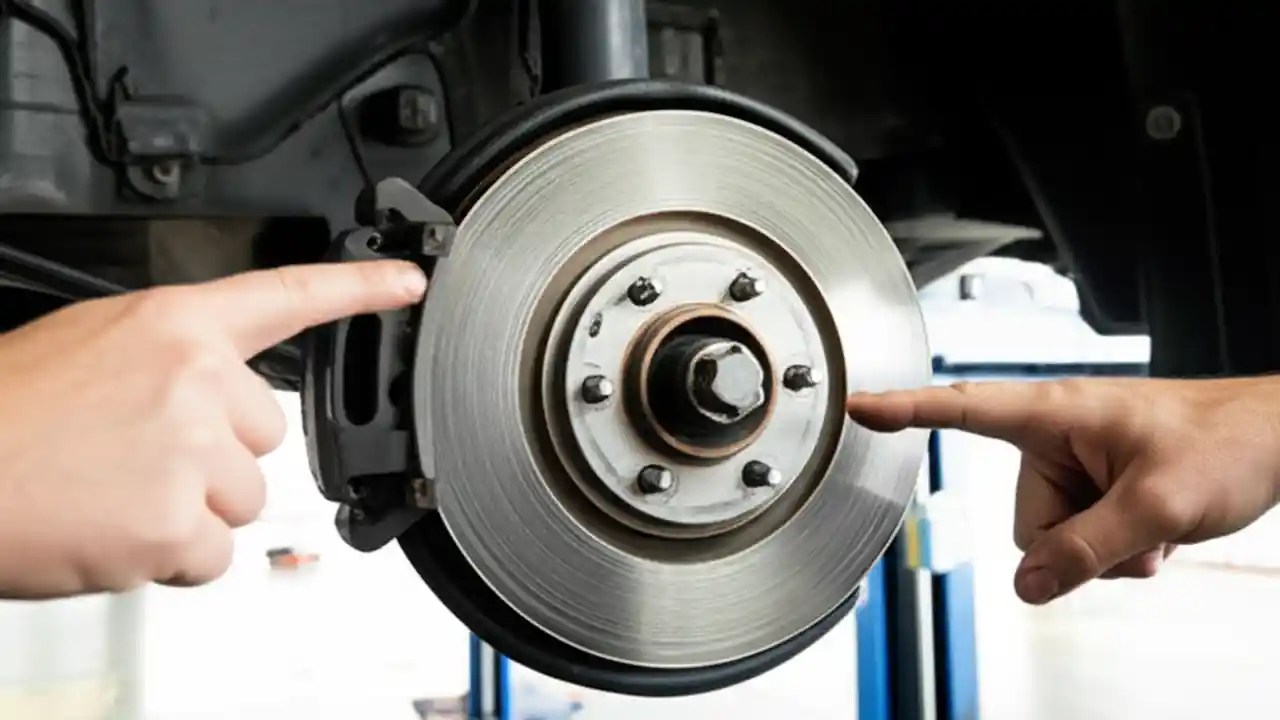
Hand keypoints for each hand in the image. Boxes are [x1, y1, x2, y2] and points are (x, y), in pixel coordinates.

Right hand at [0, 261, 425, 597]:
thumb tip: (214, 401)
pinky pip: (211, 555)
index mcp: (174, 327)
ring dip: (189, 510)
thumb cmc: (4, 415)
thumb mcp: (92, 348)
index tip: (407, 282)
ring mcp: (192, 453)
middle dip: (212, 457)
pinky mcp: (179, 524)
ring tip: (114, 493)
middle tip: (136, 457)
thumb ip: (170, 365)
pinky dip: (170, 557)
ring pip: (242, 500)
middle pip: (264, 436)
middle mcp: (197, 382)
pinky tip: (115, 530)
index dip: (359, 288)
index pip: (287, 296)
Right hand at [847, 377, 1279, 604]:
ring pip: (1053, 539)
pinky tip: (1154, 534)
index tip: (856, 406)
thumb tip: (1025, 586)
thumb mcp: (1156, 505)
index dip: (905, 411)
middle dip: (1073, 542)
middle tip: (1133, 526)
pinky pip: (1080, 541)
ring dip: (1103, 550)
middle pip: (1024, 520)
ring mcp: (1079, 466)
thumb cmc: (1228, 441)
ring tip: (1153, 527)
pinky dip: (1117, 549)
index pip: (962, 411)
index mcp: (1056, 414)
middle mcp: (1058, 438)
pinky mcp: (1099, 488)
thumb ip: (1084, 550)